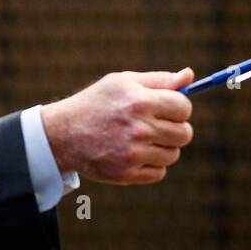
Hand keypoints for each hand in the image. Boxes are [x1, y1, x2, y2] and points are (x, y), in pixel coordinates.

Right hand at [41, 69, 194, 184]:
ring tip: (139, 141)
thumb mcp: (121, 83)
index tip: (165, 109)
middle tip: (153, 126)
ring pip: (172, 154)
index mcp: (139, 102)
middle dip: (173, 129)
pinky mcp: (126, 174)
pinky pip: (159, 172)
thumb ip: (158, 80)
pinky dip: (150, 165)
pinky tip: (132, 155)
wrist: (61, 134)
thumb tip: (189, 76)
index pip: (184, 108)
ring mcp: (132, 154)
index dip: (177, 108)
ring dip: (161, 148)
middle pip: (184, 134)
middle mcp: (138, 129)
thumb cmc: (95, 103)